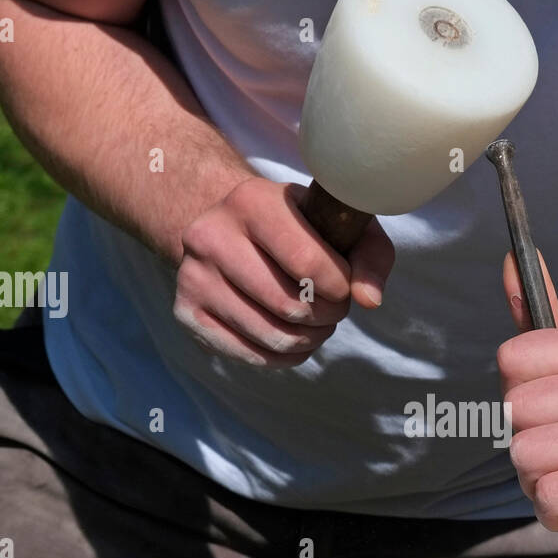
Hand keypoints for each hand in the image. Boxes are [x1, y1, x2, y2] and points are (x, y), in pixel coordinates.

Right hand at [173, 177, 394, 366]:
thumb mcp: (338, 221)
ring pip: (272, 336)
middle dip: (326, 316)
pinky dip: (285, 356)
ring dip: (309, 339)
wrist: (231, 228)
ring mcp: (193, 277)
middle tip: (332, 307)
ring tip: (315, 322)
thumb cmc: (297, 225)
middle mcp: (211, 236)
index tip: (344, 286)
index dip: (339, 288)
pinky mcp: (187, 313)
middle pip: (290, 306)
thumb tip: (369, 300)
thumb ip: (369, 254)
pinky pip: (251, 356)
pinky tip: (293, 337)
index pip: (307, 264)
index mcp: (251, 201)